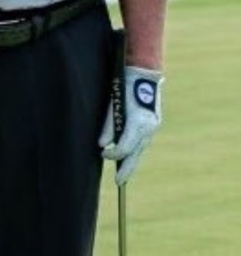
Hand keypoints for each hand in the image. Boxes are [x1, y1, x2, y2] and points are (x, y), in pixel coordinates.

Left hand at [99, 66, 163, 184]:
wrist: (143, 72)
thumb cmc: (123, 86)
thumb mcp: (112, 104)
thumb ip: (108, 125)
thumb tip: (101, 144)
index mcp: (138, 123)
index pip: (124, 147)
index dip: (113, 154)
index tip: (102, 154)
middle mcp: (149, 128)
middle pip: (136, 154)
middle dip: (127, 169)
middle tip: (119, 182)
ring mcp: (153, 126)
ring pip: (141, 148)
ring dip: (132, 160)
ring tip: (123, 173)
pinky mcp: (153, 122)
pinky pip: (143, 141)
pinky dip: (135, 149)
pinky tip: (129, 155)